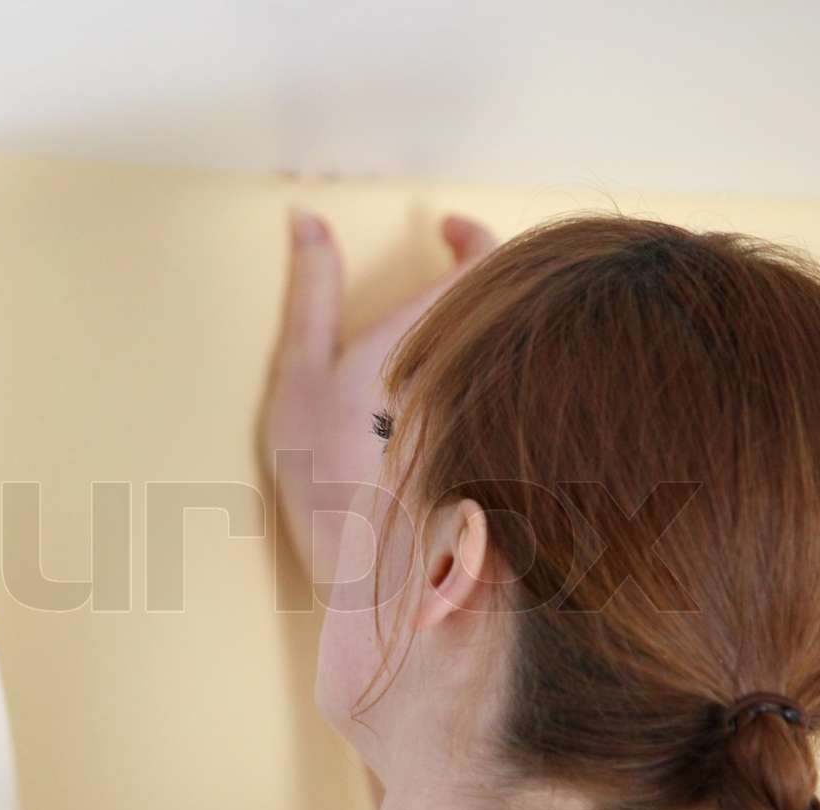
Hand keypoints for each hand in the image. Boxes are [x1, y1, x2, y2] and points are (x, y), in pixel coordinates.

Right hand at [261, 210, 497, 581]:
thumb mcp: (298, 378)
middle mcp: (480, 372)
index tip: (451, 226)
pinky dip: (502, 395)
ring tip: (446, 363)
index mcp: (432, 341)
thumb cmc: (321, 480)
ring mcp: (504, 414)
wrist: (366, 581)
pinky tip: (465, 424)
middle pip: (506, 306)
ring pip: (516, 354)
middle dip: (477, 293)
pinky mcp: (517, 456)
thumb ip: (310, 293)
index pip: (484, 258)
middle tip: (442, 292)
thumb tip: (308, 217)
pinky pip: (522, 402)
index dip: (471, 232)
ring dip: (491, 345)